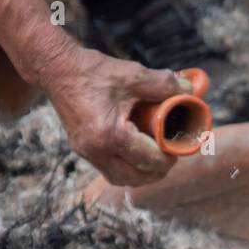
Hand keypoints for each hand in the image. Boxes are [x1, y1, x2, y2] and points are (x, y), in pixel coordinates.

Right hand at [37, 40, 193, 186]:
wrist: (57, 69)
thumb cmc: (94, 72)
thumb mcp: (133, 75)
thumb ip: (164, 84)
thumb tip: (191, 90)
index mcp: (109, 134)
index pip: (149, 160)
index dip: (170, 156)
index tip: (179, 144)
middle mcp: (96, 150)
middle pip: (136, 177)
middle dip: (158, 171)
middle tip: (171, 154)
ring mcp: (86, 152)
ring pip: (121, 178)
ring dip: (142, 174)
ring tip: (157, 158)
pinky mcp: (82, 150)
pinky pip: (109, 170)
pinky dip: (127, 167)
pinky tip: (138, 154)